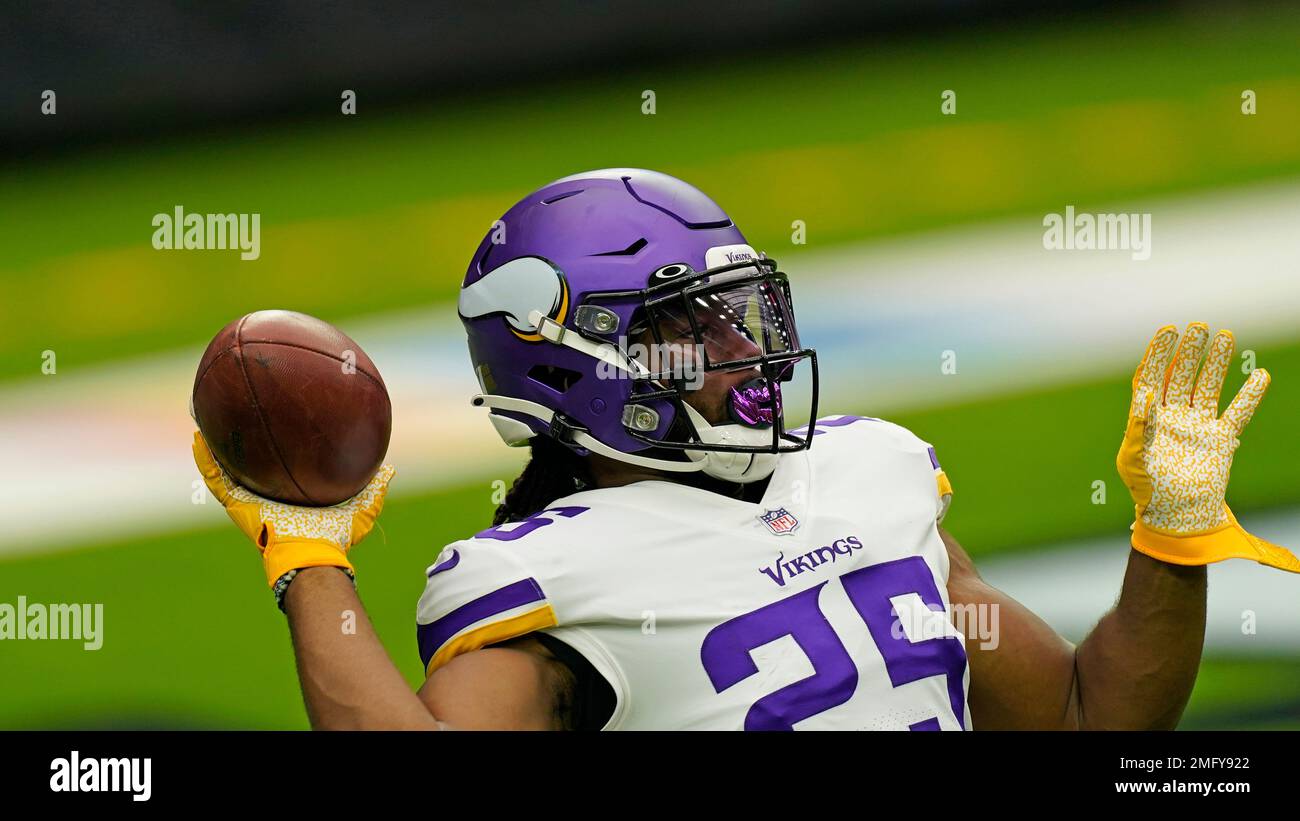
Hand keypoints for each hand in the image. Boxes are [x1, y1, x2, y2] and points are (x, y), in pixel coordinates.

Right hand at [192, 431, 395, 586]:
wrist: (313, 554)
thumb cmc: (335, 537)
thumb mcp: (361, 509)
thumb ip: (375, 489)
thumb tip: (390, 469)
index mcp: (290, 495)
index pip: (279, 469)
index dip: (274, 450)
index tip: (274, 426)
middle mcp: (266, 496)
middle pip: (248, 464)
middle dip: (240, 442)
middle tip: (234, 414)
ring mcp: (247, 500)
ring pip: (224, 468)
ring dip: (213, 445)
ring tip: (204, 418)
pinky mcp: (236, 504)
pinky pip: (215, 479)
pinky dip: (204, 459)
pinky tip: (198, 437)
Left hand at [1116, 323, 1298, 571]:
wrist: (1176, 516)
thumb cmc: (1147, 490)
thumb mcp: (1132, 459)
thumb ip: (1136, 427)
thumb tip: (1144, 394)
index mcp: (1148, 418)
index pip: (1152, 377)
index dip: (1158, 354)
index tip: (1168, 331)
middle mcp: (1173, 416)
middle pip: (1181, 375)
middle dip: (1189, 351)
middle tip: (1199, 327)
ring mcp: (1198, 425)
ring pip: (1208, 386)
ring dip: (1216, 362)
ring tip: (1225, 336)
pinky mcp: (1221, 439)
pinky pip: (1237, 412)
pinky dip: (1249, 396)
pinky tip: (1260, 375)